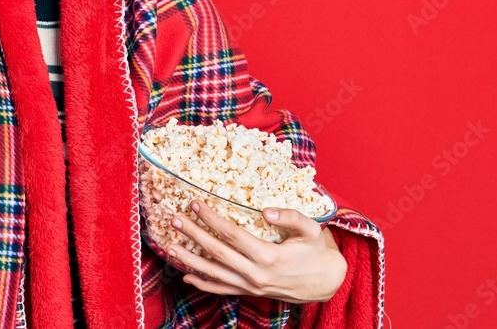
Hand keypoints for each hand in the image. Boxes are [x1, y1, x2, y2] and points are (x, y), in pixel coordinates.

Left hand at [164, 200, 346, 303]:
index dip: (212, 219)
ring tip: (169, 247)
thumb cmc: (317, 252)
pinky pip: (222, 290)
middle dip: (194, 236)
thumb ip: (291, 217)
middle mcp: (256, 273)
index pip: (232, 234)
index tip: (195, 204)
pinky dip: (203, 284)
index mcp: (268, 255)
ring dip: (190, 260)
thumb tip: (265, 210)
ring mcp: (251, 286)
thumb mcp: (312, 230)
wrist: (327, 283)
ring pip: (214, 274)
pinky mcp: (250, 292)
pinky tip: (186, 277)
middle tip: (174, 220)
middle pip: (217, 253)